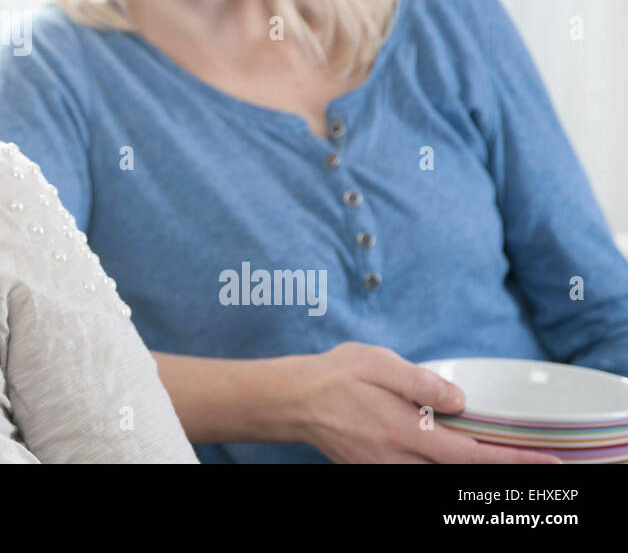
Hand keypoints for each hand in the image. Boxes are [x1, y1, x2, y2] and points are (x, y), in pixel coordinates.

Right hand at [293, 341, 561, 462]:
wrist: (291, 401)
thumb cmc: (333, 377)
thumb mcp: (377, 363)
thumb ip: (421, 383)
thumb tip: (460, 401)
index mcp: (404, 433)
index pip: (472, 456)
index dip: (514, 462)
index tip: (549, 463)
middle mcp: (399, 460)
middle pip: (462, 475)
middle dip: (500, 469)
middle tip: (536, 460)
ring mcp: (387, 470)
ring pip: (440, 478)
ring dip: (472, 470)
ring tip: (498, 454)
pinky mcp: (377, 470)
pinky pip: (418, 473)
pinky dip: (444, 467)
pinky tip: (452, 453)